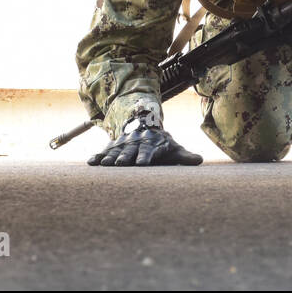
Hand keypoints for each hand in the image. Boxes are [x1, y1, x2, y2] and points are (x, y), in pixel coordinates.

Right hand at [88, 116, 202, 165]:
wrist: (146, 127)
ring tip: (104, 165)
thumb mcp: (174, 149)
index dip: (145, 157)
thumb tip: (200, 160)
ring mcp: (123, 144)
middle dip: (125, 157)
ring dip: (110, 158)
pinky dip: (97, 157)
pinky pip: (104, 151)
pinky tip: (91, 163)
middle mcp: (136, 143)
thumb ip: (185, 156)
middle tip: (121, 164)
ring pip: (115, 151)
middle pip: (130, 151)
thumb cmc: (163, 145)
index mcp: (151, 144)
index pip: (148, 151)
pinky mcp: (112, 146)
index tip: (142, 164)